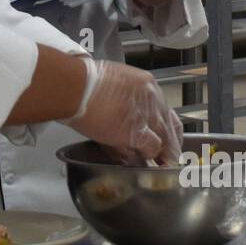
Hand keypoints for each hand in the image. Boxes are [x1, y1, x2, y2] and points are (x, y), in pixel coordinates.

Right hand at [67, 57, 182, 165]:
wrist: (74, 86)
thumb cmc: (83, 80)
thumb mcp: (113, 80)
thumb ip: (124, 96)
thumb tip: (123, 112)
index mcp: (146, 83)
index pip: (165, 108)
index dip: (165, 125)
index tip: (164, 134)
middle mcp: (152, 98)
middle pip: (170, 125)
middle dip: (170, 143)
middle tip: (169, 156)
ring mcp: (146, 114)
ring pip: (166, 139)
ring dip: (163, 153)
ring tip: (162, 164)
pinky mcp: (136, 131)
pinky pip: (152, 147)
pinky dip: (149, 155)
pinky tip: (144, 159)